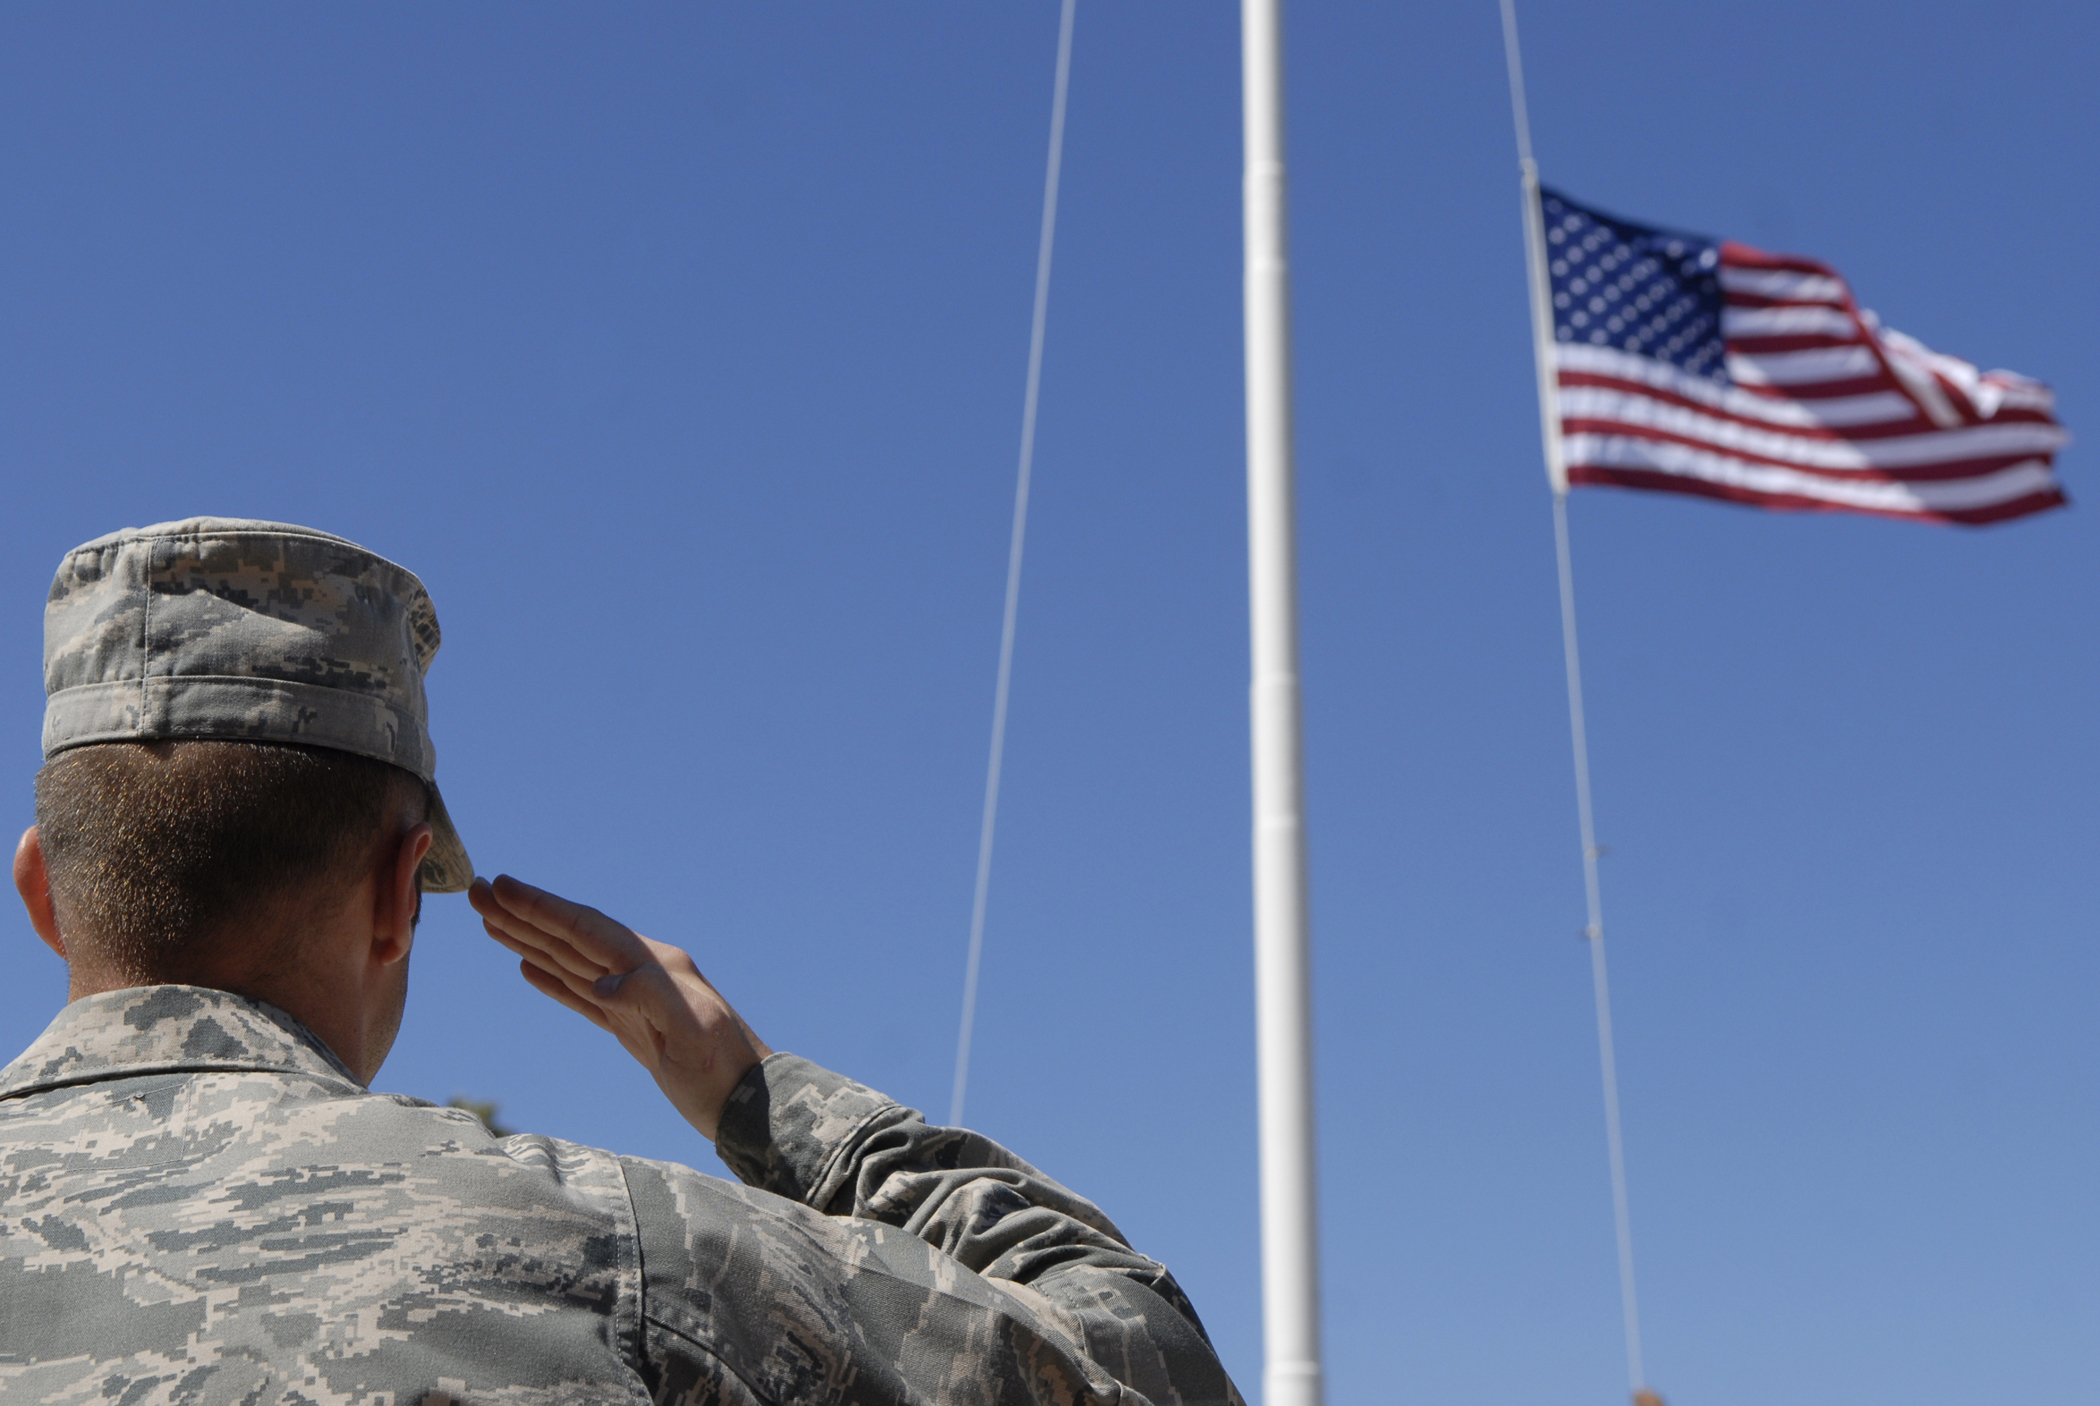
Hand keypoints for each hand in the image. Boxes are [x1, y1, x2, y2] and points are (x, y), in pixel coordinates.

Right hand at [468, 874, 771, 1141]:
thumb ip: (649, 996)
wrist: (749, 1105)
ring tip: (489, 921)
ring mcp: (633, 1000)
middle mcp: (640, 972)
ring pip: (569, 962)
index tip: (500, 886)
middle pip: (569, 936)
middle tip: (476, 892)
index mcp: (652, 963)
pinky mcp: (630, 1029)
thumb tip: (600, 983)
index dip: (541, 907)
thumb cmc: (726, 1068)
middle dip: (523, 914)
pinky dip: (551, 979)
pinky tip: (527, 967)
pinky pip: (580, 996)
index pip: (585, 927)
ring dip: (528, 940)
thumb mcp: (692, 1029)